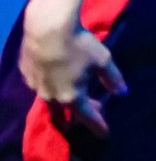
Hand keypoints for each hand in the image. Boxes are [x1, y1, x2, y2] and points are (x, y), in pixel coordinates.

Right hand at [19, 6, 125, 137]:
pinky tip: (57, 75)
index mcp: (71, 96)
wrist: (47, 27)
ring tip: (75, 92)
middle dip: (83, 110)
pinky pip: (40, 83)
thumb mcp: (103, 60)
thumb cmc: (79, 44)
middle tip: (96, 108)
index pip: (87, 117)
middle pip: (68, 108)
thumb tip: (123, 93)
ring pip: (51, 97)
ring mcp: (35, 85)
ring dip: (65, 96)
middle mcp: (51, 96)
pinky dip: (52, 82)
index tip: (105, 134)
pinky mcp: (26, 72)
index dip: (98, 125)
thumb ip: (113, 79)